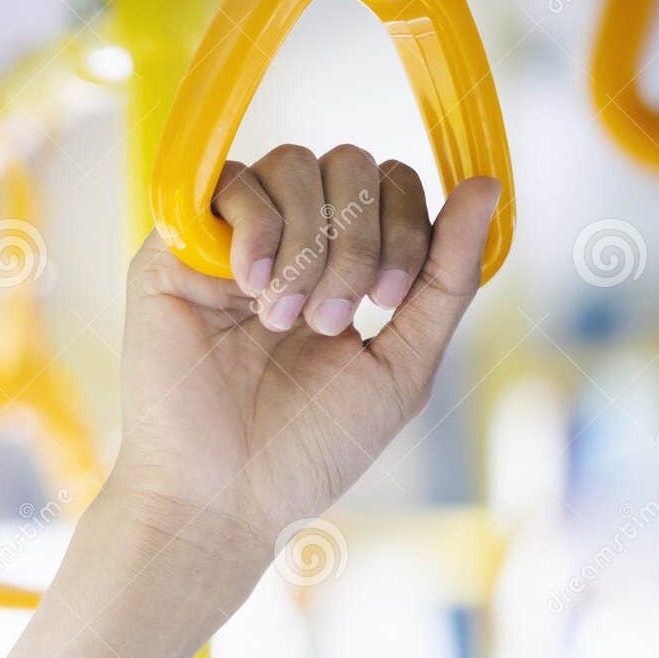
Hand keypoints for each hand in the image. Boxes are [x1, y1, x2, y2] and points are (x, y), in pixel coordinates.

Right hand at [113, 143, 501, 582]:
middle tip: (334, 322)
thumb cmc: (307, 446)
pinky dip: (259, 229)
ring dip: (310, 240)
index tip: (388, 301)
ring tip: (287, 318)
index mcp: (339, 262)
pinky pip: (228, 183)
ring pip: (291, 163)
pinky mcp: (173, 249)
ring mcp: (228, 241)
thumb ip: (445, 278)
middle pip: (347, 162)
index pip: (389, 183)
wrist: (222, 495)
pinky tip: (254, 288)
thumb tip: (485, 185)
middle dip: (359, 237)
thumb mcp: (402, 362)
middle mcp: (285, 240)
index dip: (407, 224)